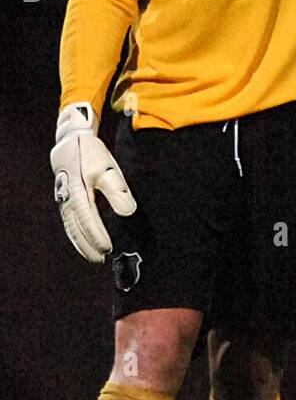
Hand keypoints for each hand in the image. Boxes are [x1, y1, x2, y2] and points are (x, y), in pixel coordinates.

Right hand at [50, 102, 136, 261]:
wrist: (71, 140)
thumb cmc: (91, 154)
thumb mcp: (108, 167)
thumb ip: (118, 190)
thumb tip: (128, 212)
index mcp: (78, 191)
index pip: (88, 219)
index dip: (97, 236)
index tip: (108, 248)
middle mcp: (67, 198)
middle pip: (77, 228)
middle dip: (89, 245)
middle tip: (102, 259)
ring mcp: (63, 200)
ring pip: (71, 227)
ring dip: (82, 243)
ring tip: (95, 257)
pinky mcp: (64, 199)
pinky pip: (69, 222)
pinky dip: (76, 235)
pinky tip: (84, 244)